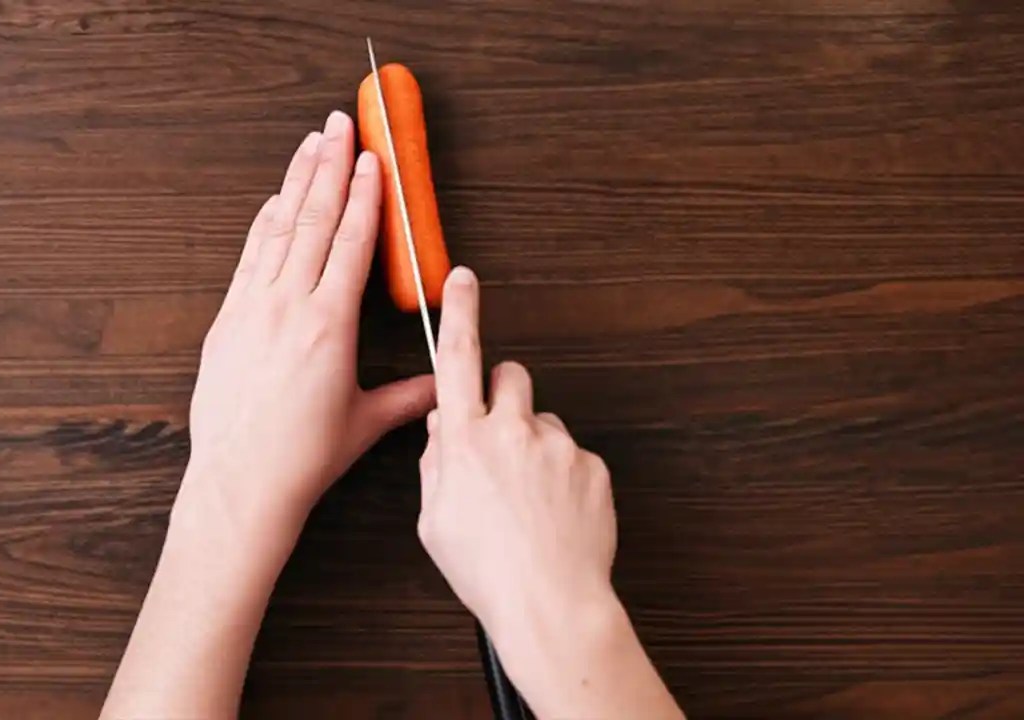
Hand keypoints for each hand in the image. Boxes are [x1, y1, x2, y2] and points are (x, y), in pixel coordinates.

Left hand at [183, 110, 435, 538]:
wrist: (239, 483)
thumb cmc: (303, 458)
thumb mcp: (365, 423)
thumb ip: (409, 396)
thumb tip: (446, 386)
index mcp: (329, 327)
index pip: (350, 245)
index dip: (364, 197)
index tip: (373, 160)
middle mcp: (288, 308)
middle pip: (313, 221)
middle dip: (329, 167)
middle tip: (339, 125)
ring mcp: (251, 310)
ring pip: (278, 230)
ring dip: (295, 182)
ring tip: (309, 144)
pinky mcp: (227, 321)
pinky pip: (249, 258)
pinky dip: (264, 223)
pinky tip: (274, 200)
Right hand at [418, 267, 680, 718]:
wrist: (549, 602)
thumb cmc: (487, 570)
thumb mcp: (434, 519)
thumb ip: (436, 463)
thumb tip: (442, 430)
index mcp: (466, 439)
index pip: (460, 357)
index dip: (463, 311)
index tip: (464, 280)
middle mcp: (513, 430)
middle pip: (510, 375)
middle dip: (503, 393)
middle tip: (501, 433)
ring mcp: (557, 445)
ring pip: (544, 420)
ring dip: (534, 442)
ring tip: (529, 497)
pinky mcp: (592, 466)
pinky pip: (574, 455)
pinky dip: (563, 476)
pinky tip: (554, 513)